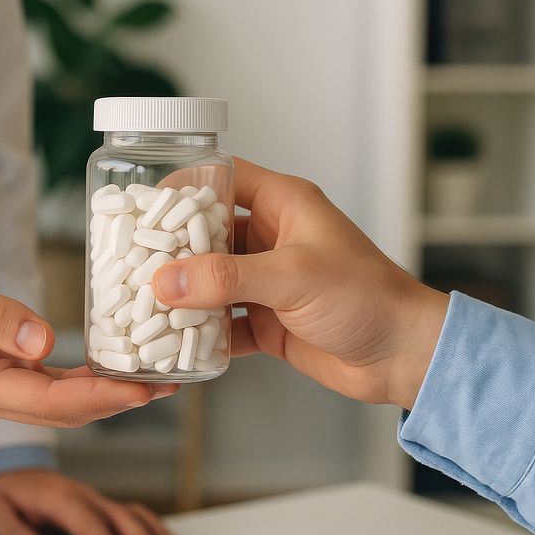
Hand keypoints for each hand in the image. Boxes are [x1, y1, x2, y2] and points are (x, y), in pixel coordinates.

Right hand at [0, 242, 177, 425]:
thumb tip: (42, 344)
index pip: (48, 400)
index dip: (100, 397)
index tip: (143, 389)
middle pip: (62, 411)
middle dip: (117, 401)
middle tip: (168, 384)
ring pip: (61, 405)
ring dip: (108, 396)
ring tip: (156, 380)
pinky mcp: (0, 377)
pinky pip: (51, 389)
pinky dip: (86, 384)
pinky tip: (115, 371)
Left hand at [0, 470, 185, 534]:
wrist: (12, 467)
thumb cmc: (4, 493)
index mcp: (60, 498)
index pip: (89, 525)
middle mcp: (84, 496)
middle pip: (121, 518)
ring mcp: (96, 498)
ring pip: (134, 514)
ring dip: (158, 534)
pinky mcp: (101, 504)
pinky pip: (133, 513)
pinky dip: (156, 527)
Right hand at [151, 159, 448, 409]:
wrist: (402, 356)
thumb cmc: (369, 298)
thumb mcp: (293, 277)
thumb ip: (227, 278)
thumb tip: (168, 280)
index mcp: (284, 206)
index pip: (225, 178)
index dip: (185, 185)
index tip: (146, 201)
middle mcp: (273, 238)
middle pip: (208, 233)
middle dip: (172, 248)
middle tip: (131, 258)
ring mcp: (269, 281)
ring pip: (212, 280)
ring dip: (183, 293)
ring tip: (143, 300)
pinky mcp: (269, 321)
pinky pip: (224, 323)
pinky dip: (202, 333)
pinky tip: (177, 342)